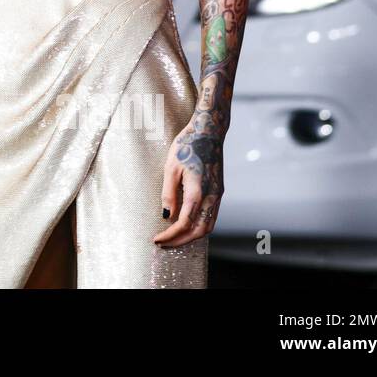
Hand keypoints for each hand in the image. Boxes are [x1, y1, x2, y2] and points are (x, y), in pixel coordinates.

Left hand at [154, 116, 223, 247]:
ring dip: (192, 236)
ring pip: (209, 226)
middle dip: (181, 240)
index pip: (184, 223)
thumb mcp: (170, 168)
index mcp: (198, 192)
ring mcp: (218, 195)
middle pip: (199, 230)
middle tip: (164, 244)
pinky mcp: (219, 191)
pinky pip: (212, 217)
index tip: (157, 239)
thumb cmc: (186, 146)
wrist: (208, 132)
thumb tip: (166, 216)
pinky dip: (200, 226)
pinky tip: (187, 225)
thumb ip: (168, 194)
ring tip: (174, 238)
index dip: (170, 235)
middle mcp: (212, 197)